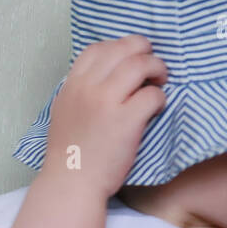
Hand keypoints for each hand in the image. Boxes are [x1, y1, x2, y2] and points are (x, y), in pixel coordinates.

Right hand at [39, 35, 168, 200]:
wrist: (73, 181)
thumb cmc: (72, 150)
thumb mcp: (65, 109)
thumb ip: (82, 89)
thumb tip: (107, 72)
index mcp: (73, 84)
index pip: (98, 47)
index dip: (121, 46)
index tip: (132, 58)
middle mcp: (88, 88)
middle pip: (123, 49)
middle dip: (145, 51)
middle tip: (154, 66)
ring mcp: (106, 102)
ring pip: (140, 65)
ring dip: (157, 69)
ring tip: (160, 82)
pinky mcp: (126, 120)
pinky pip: (152, 95)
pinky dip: (160, 97)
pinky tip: (157, 107)